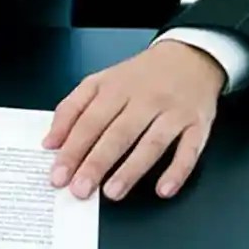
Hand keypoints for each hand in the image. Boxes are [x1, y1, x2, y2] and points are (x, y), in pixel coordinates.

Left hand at [44, 41, 223, 200]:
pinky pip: (190, 149)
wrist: (190, 56)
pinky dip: (178, 170)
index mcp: (116, 89)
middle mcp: (145, 99)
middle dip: (96, 164)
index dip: (72, 150)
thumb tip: (50, 142)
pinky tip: (163, 189)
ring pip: (152, 143)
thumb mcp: (99, 82)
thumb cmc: (140, 76)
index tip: (59, 175)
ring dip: (131, 170)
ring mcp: (173, 112)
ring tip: (112, 192)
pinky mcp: (198, 124)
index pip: (89, 122)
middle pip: (117, 134)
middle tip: (80, 189)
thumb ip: (71, 109)